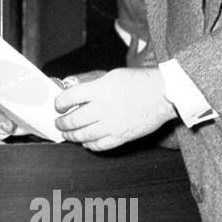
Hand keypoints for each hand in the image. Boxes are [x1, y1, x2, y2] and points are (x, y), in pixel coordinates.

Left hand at [54, 68, 175, 150]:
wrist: (163, 95)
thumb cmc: (141, 82)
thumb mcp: (112, 75)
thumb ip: (93, 85)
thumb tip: (78, 93)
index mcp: (99, 90)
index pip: (69, 98)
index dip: (59, 103)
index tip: (58, 105)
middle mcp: (102, 109)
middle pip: (73, 120)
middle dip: (62, 123)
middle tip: (58, 123)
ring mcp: (111, 125)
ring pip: (83, 136)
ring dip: (72, 136)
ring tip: (68, 134)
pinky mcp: (120, 137)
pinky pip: (99, 146)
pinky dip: (89, 145)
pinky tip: (86, 143)